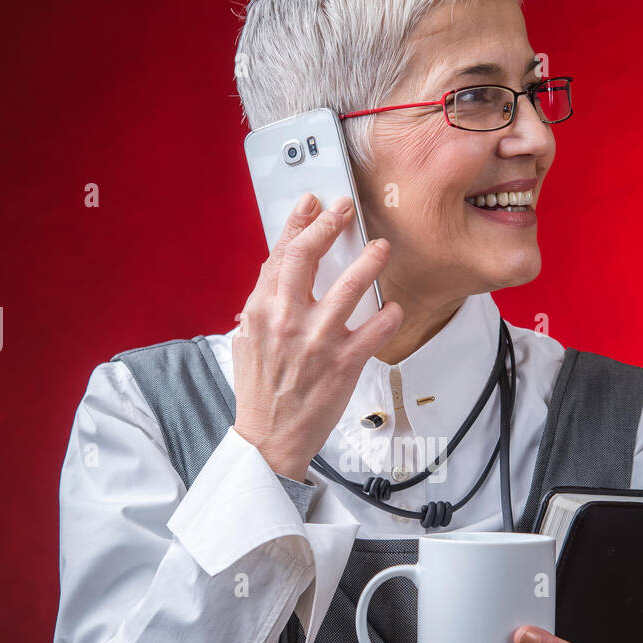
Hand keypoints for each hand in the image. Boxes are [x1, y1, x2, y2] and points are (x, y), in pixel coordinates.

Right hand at [232, 194, 403, 478]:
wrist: (270, 437)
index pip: (280, 254)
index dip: (298, 223)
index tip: (312, 204)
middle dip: (328, 224)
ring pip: (351, 286)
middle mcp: (287, 320)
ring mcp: (318, 340)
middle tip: (345, 209)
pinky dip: (390, 315)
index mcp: (261, 311)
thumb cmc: (261, 390)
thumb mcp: (248, 339)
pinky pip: (376, 330)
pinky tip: (394, 308)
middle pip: (307, 256)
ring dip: (370, 261)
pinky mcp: (344, 363)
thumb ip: (265, 303)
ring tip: (381, 248)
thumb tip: (281, 270)